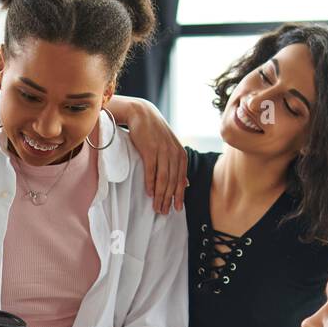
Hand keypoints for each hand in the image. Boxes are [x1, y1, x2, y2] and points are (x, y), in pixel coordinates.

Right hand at [120, 96, 186, 214]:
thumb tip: (186, 183)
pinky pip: (151, 171)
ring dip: (160, 195)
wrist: (142, 114)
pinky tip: (149, 193)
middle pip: (172, 182)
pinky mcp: (149, 149)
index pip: (181, 179)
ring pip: (163, 179)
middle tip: (163, 212)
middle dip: (168, 199)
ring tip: (156, 207)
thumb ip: (177, 165)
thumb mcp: (170, 147)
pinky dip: (151, 183)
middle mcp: (173, 153)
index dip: (179, 196)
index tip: (176, 209)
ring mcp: (162, 151)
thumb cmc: (154, 132)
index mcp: (180, 154)